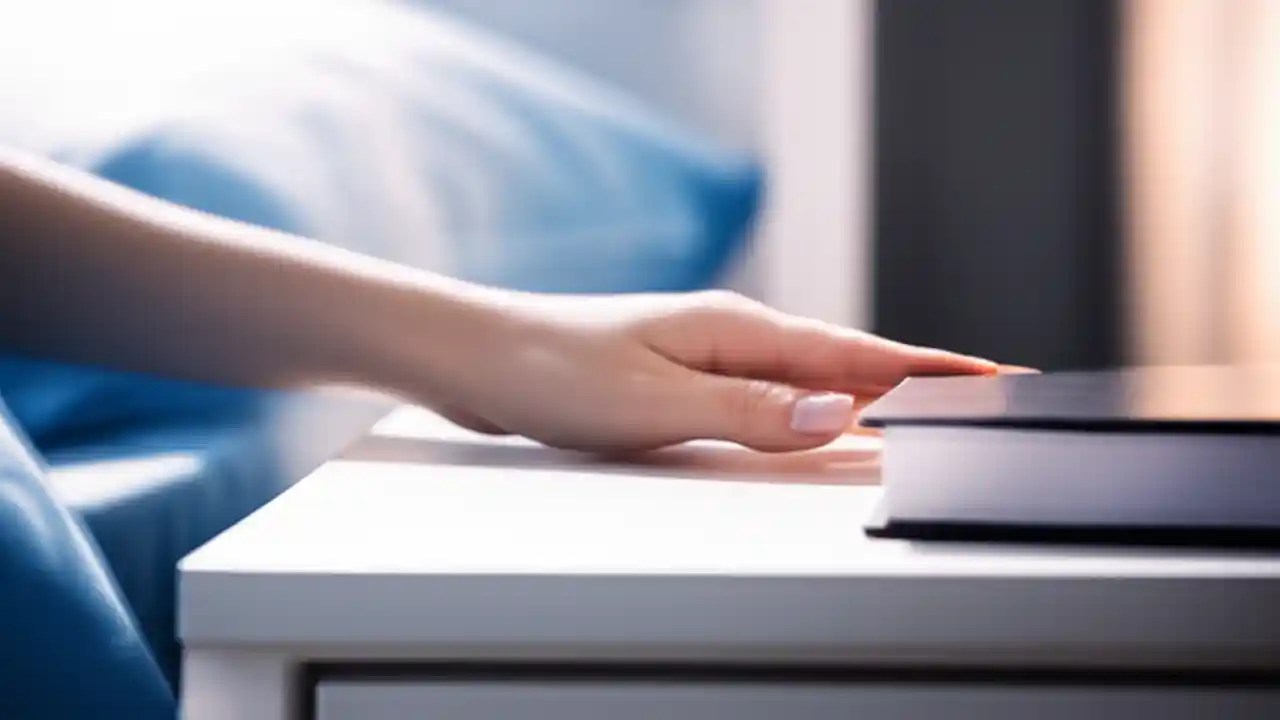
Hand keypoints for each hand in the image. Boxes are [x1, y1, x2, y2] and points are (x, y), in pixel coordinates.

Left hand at [398, 290, 996, 452]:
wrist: (477, 354)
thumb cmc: (551, 368)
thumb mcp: (655, 401)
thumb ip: (749, 410)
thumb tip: (838, 417)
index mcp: (737, 331)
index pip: (856, 355)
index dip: (929, 372)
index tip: (995, 379)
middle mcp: (731, 338)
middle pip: (846, 363)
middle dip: (917, 381)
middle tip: (984, 398)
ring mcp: (709, 356)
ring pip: (809, 379)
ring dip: (868, 395)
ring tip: (925, 412)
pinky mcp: (684, 378)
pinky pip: (769, 394)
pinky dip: (810, 409)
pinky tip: (819, 423)